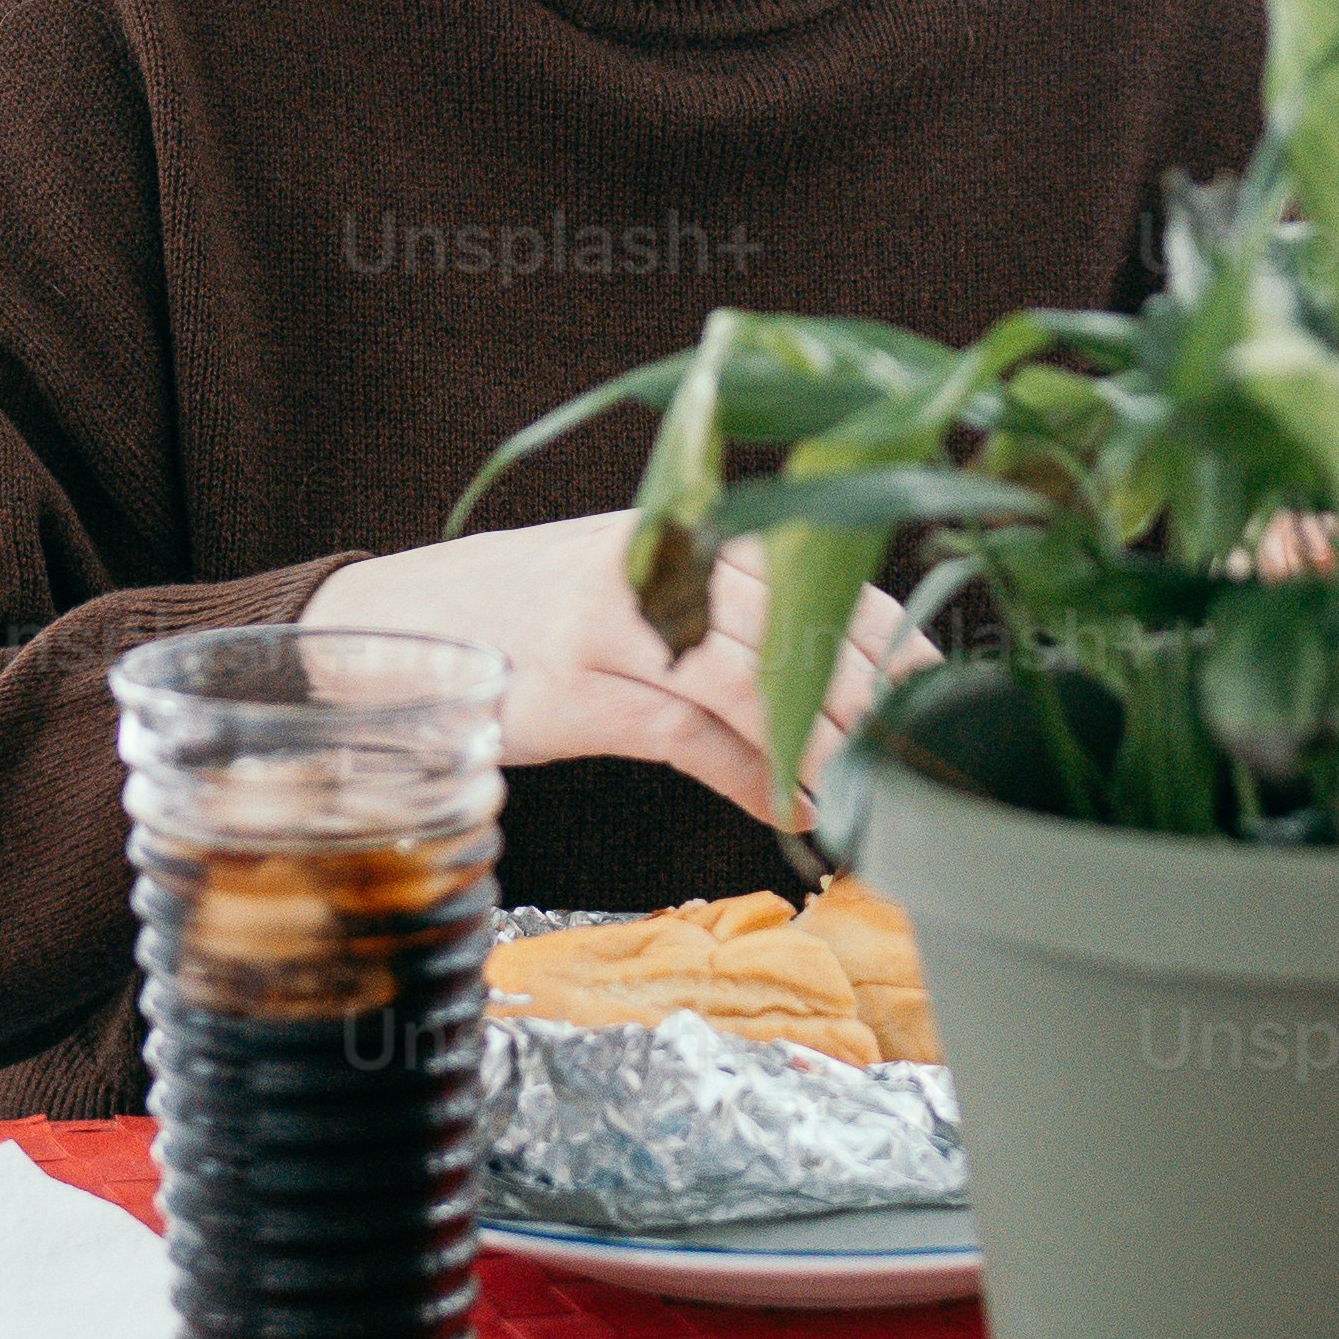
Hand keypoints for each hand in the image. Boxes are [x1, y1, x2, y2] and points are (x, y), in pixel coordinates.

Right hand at [305, 516, 926, 828]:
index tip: (938, 690)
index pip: (815, 572)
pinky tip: (785, 809)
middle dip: (869, 702)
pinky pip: (690, 738)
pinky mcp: (578, 689)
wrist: (400, 625)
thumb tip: (840, 680)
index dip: (887, 634)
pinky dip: (750, 779)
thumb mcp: (633, 586)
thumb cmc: (534, 614)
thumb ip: (723, 614)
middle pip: (798, 628)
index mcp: (681, 529)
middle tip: (915, 757)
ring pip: (753, 684)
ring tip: (860, 792)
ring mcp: (612, 622)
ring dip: (820, 748)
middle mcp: (654, 562)